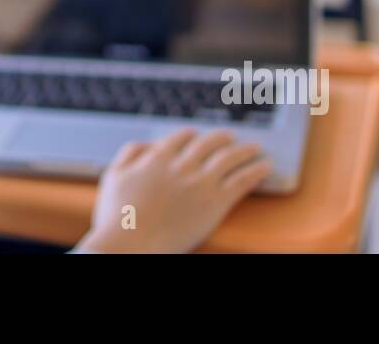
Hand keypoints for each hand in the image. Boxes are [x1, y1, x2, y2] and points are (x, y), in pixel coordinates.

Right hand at [77, 128, 272, 253]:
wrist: (132, 243)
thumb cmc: (118, 215)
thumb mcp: (113, 176)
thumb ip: (129, 154)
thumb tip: (146, 144)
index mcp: (158, 157)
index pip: (181, 137)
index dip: (192, 135)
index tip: (197, 136)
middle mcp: (182, 165)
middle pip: (209, 144)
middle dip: (221, 138)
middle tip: (230, 137)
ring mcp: (201, 183)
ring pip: (230, 158)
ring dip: (244, 150)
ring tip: (255, 148)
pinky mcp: (216, 202)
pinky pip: (242, 180)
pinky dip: (255, 170)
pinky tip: (265, 167)